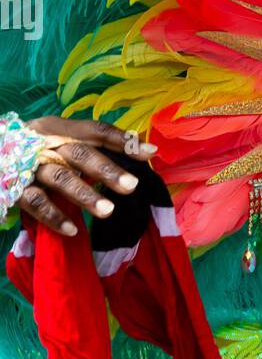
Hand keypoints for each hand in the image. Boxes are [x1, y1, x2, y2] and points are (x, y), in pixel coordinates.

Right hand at [20, 118, 156, 235]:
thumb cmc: (34, 151)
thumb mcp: (59, 141)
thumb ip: (91, 146)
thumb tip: (137, 150)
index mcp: (58, 128)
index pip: (94, 130)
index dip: (121, 140)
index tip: (149, 153)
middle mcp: (44, 142)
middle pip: (79, 153)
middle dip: (106, 169)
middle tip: (132, 186)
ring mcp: (28, 165)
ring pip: (59, 177)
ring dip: (84, 194)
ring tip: (108, 211)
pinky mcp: (14, 187)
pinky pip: (35, 202)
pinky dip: (54, 216)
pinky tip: (73, 230)